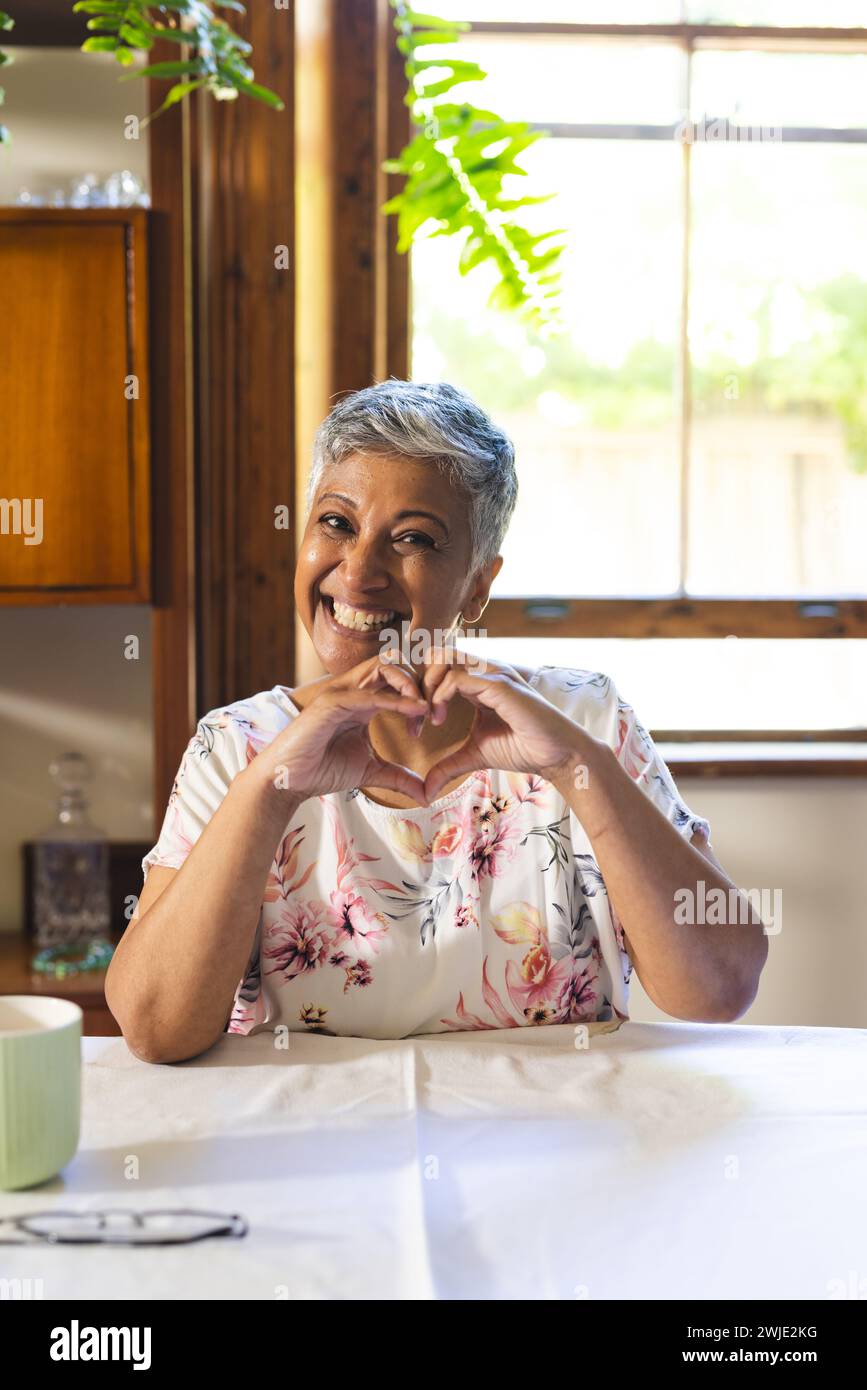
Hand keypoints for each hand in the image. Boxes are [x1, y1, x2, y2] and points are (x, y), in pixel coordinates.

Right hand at [254, 651, 430, 803]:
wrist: (289, 780)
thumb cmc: (323, 770)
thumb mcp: (371, 771)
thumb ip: (400, 777)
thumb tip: (427, 795)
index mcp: (364, 700)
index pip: (399, 678)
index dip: (421, 694)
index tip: (431, 723)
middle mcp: (353, 690)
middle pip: (396, 663)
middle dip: (420, 681)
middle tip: (433, 712)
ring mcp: (341, 693)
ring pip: (384, 666)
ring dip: (410, 684)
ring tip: (424, 709)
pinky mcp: (331, 703)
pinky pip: (370, 694)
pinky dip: (396, 700)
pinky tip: (416, 711)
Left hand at [417, 650, 590, 802]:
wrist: (556, 755)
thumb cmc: (522, 748)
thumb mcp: (475, 755)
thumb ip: (448, 766)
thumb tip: (424, 791)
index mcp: (479, 681)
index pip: (440, 667)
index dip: (421, 691)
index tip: (417, 726)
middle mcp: (485, 671)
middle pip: (438, 654)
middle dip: (420, 683)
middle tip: (418, 718)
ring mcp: (493, 674)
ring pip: (444, 658)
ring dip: (428, 687)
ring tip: (431, 718)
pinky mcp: (499, 685)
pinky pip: (457, 678)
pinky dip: (440, 696)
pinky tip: (440, 720)